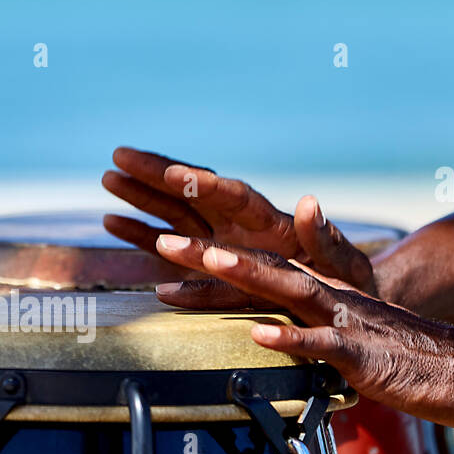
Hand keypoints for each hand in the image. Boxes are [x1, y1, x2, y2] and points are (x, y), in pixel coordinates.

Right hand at [101, 146, 376, 294]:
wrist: (341, 299)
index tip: (175, 173)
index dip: (203, 184)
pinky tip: (110, 223)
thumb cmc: (346, 281)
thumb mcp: (342, 263)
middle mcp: (239, 225)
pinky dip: (140, 235)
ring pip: (173, 213)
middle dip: (156, 174)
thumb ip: (324, 238)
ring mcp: (221, 241)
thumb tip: (312, 203)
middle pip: (192, 193)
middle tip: (119, 155)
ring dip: (140, 197)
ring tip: (107, 178)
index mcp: (271, 223)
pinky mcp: (208, 263)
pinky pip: (168, 247)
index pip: (233, 196)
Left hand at [153, 234, 453, 427]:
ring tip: (207, 258)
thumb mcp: (347, 344)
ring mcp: (346, 323)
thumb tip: (271, 334)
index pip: (260, 269)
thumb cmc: (408, 363)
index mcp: (322, 295)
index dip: (214, 256)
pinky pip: (323, 345)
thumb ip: (308, 334)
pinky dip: (291, 339)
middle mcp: (330, 299)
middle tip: (164, 239)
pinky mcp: (364, 356)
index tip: (169, 246)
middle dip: (211, 253)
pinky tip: (259, 335)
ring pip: (289, 292)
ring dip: (246, 274)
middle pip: (263, 268)